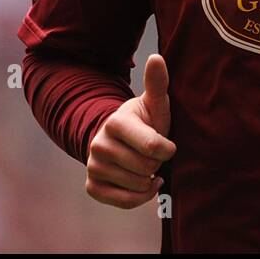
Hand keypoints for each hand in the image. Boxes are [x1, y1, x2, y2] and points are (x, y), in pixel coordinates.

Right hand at [85, 53, 175, 207]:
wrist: (119, 140)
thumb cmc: (144, 121)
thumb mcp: (154, 103)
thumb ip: (157, 83)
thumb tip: (156, 57)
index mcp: (115, 122)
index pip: (153, 147)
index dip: (167, 149)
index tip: (166, 143)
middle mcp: (99, 144)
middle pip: (146, 168)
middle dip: (156, 163)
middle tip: (151, 153)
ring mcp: (93, 166)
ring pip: (137, 185)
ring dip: (148, 179)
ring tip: (144, 165)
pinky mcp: (92, 186)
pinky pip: (124, 201)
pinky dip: (139, 196)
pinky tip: (142, 184)